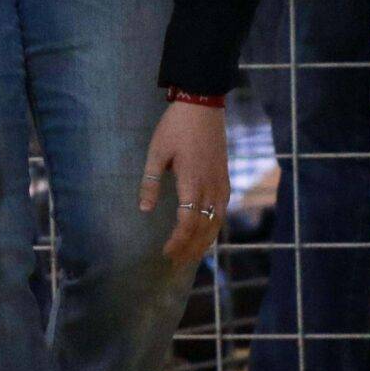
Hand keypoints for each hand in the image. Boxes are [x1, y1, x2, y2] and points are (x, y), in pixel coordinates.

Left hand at [138, 101, 229, 266]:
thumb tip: (144, 210)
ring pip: (217, 222)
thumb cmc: (175, 127)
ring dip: (204, 242)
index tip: (166, 253)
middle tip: (176, 264)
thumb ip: (150, 182)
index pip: (188, 223)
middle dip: (191, 249)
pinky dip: (213, 228)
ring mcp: (221, 184)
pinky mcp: (225, 179)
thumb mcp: (156, 152)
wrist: (203, 105)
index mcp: (193, 182)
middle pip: (204, 228)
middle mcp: (211, 187)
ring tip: (190, 257)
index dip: (178, 242)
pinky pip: (221, 211)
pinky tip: (205, 234)